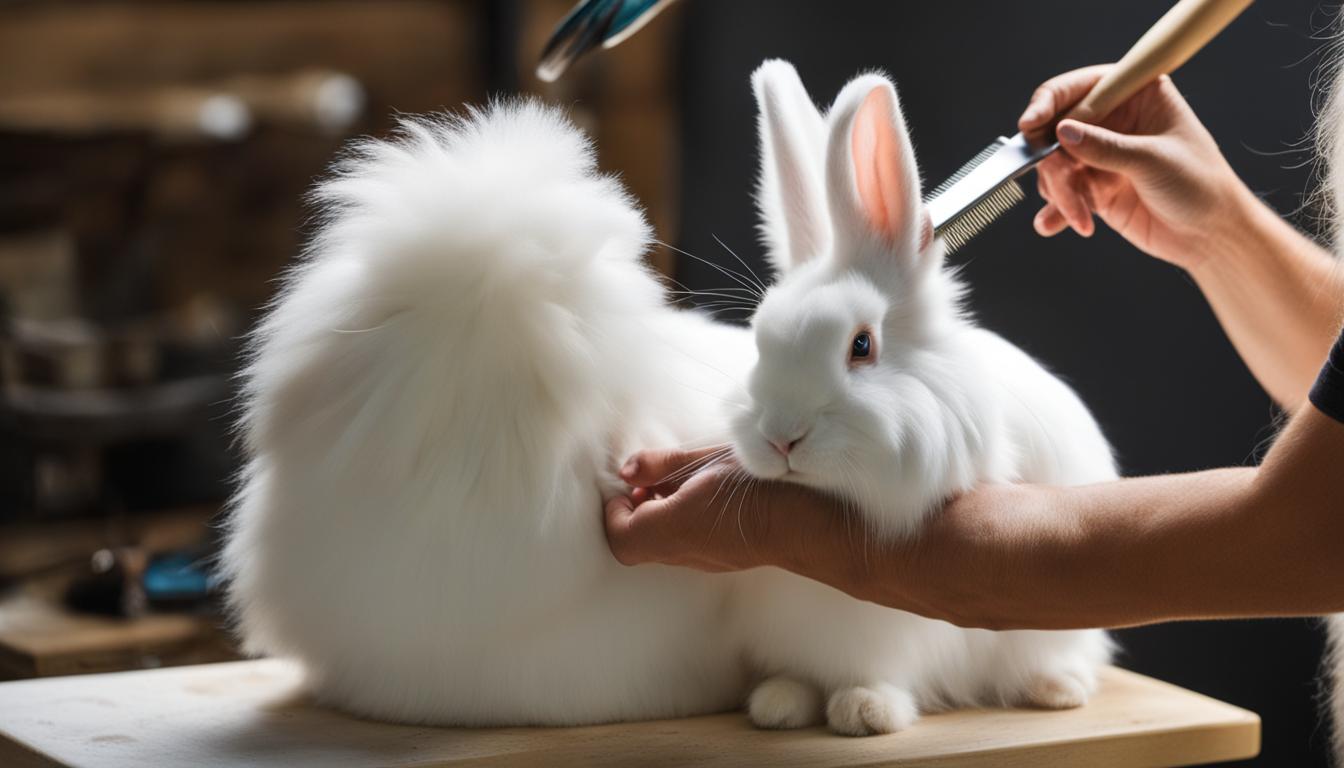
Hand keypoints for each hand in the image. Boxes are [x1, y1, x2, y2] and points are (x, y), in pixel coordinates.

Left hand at [603, 446, 831, 572]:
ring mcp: (707, 560)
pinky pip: (688, 546)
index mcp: (675, 526)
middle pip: (638, 544)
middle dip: (635, 511)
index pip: (619, 536)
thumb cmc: (768, 487)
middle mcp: (686, 551)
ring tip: (680, 484)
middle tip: (650, 481)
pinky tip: (706, 496)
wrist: (816, 525)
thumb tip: (627, 471)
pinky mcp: (725, 559)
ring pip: (662, 546)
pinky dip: (682, 522)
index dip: (614, 511)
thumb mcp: (713, 461)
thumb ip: (664, 465)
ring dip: (659, 516)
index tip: (628, 485)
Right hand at [1020, 65, 1255, 269]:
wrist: (1210, 235)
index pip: (1081, 88)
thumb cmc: (1200, 185)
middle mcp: (1115, 122)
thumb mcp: (1152, 160)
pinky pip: (1062, 194)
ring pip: (1056, 165)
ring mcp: (1102, 155)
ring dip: (1060, 193)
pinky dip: (1056, 210)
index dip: (1050, 103)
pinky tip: (1054, 224)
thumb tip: (1061, 131)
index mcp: (1136, 96)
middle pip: (1057, 129)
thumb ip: (1104, 146)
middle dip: (1055, 163)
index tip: (1031, 124)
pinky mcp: (1095, 188)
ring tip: (1080, 215)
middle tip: (1063, 186)